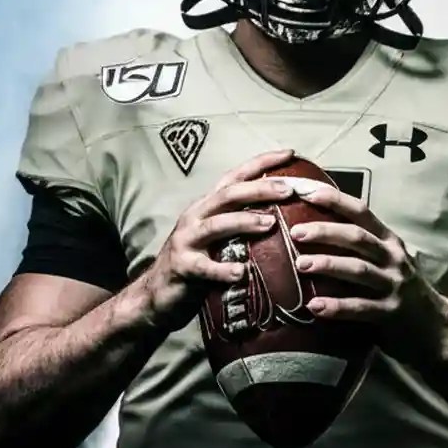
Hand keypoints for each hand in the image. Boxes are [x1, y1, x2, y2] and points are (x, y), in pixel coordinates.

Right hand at [136, 149, 297, 331]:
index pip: (236, 176)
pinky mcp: (182, 266)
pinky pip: (204, 267)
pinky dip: (223, 269)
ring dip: (244, 222)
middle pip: (228, 195)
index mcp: (208, 206)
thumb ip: (243, 225)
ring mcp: (186, 240)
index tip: (290, 153)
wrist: (158, 293)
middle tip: (288, 190)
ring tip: (270, 224)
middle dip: (259, 189)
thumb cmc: (198, 262)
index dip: (261, 163)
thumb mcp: (220, 238)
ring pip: (216, 225)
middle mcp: (196, 216)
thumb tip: (287, 217)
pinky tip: (241, 272)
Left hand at [288, 182, 443, 360]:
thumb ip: (361, 245)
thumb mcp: (387, 260)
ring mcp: (394, 286)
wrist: (436, 327)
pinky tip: (315, 306)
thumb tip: (315, 227)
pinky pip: (361, 308)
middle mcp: (393, 259)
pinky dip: (337, 306)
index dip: (335, 200)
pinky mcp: (391, 313)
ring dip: (328, 265)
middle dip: (326, 232)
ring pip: (358, 270)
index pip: (361, 212)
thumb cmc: (400, 289)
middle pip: (358, 238)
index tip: (306, 192)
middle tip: (295, 232)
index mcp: (389, 241)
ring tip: (300, 265)